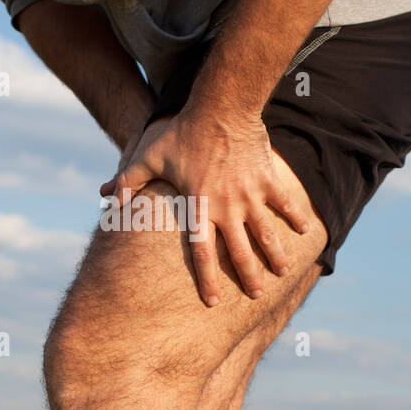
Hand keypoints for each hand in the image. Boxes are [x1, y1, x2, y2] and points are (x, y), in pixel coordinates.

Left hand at [99, 107, 310, 304]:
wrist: (221, 107)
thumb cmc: (183, 132)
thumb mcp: (149, 156)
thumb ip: (127, 179)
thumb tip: (104, 197)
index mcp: (200, 206)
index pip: (201, 252)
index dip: (207, 279)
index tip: (212, 302)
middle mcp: (227, 206)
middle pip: (239, 250)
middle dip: (248, 276)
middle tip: (256, 296)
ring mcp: (250, 194)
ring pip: (266, 233)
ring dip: (275, 255)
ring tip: (282, 272)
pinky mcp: (267, 178)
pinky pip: (285, 203)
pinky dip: (297, 217)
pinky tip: (307, 231)